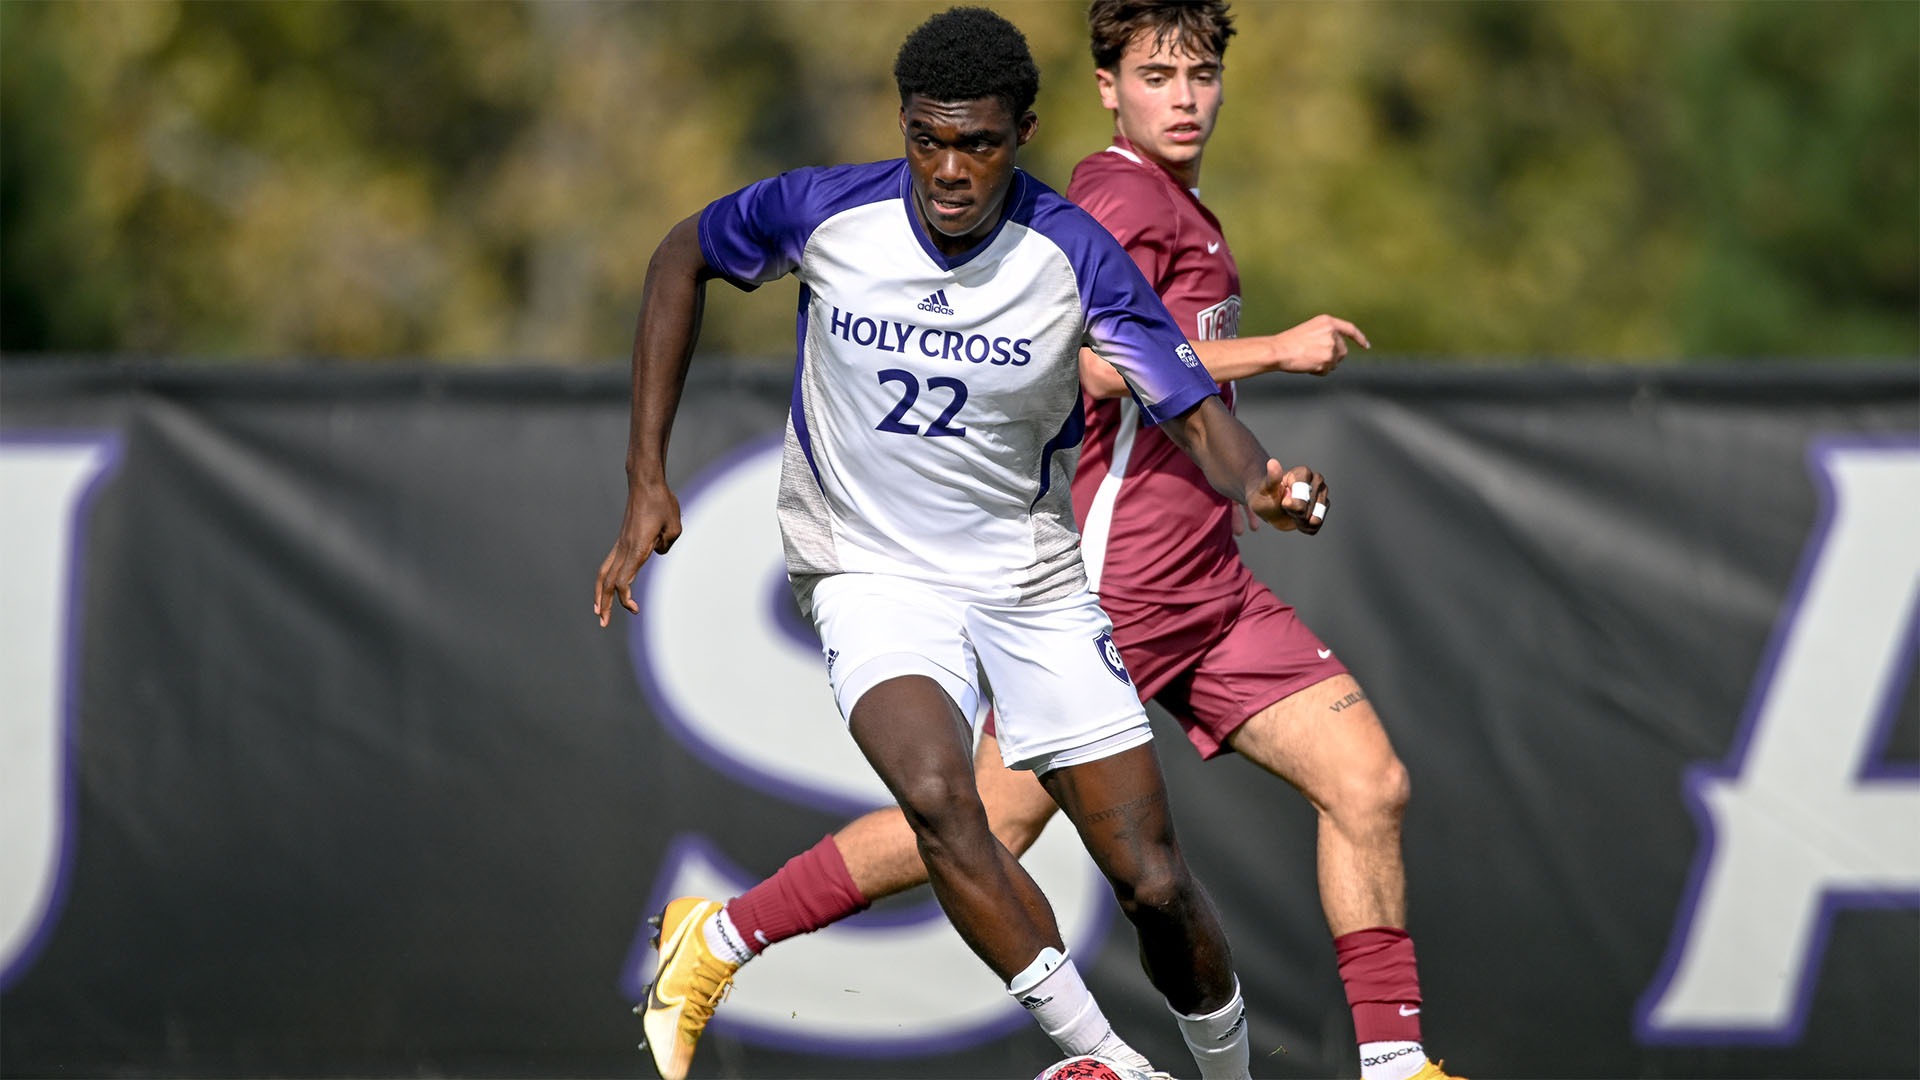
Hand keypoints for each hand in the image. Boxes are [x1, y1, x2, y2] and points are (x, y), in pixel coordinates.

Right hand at [593, 481, 681, 626]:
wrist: (646, 483)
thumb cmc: (662, 503)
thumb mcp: (674, 527)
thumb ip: (667, 545)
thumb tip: (658, 550)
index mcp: (636, 549)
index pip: (623, 581)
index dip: (625, 599)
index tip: (635, 609)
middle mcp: (624, 549)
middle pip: (608, 582)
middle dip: (605, 605)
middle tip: (603, 624)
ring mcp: (621, 544)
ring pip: (604, 573)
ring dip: (600, 593)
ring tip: (598, 611)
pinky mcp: (622, 540)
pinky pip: (610, 563)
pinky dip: (606, 578)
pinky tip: (608, 586)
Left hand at [1246, 461, 1328, 534]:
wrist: (1269, 507)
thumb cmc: (1265, 496)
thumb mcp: (1264, 490)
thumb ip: (1271, 478)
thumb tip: (1272, 462)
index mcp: (1303, 472)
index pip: (1303, 495)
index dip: (1292, 505)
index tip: (1283, 503)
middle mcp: (1316, 480)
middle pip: (1310, 508)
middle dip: (1295, 514)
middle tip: (1285, 509)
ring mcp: (1322, 493)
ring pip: (1316, 518)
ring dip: (1300, 521)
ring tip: (1291, 514)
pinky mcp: (1323, 506)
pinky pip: (1316, 525)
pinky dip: (1304, 527)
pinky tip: (1297, 520)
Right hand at [1272, 314, 1368, 375]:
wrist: (1279, 350)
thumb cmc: (1289, 342)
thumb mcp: (1310, 330)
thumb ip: (1326, 335)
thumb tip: (1338, 351)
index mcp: (1327, 322)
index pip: (1350, 329)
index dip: (1359, 338)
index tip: (1366, 345)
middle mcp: (1332, 333)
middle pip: (1343, 351)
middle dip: (1333, 358)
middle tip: (1316, 359)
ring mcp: (1330, 347)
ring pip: (1335, 362)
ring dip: (1324, 365)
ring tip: (1308, 360)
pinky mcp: (1327, 360)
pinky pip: (1327, 371)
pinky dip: (1318, 372)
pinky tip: (1307, 366)